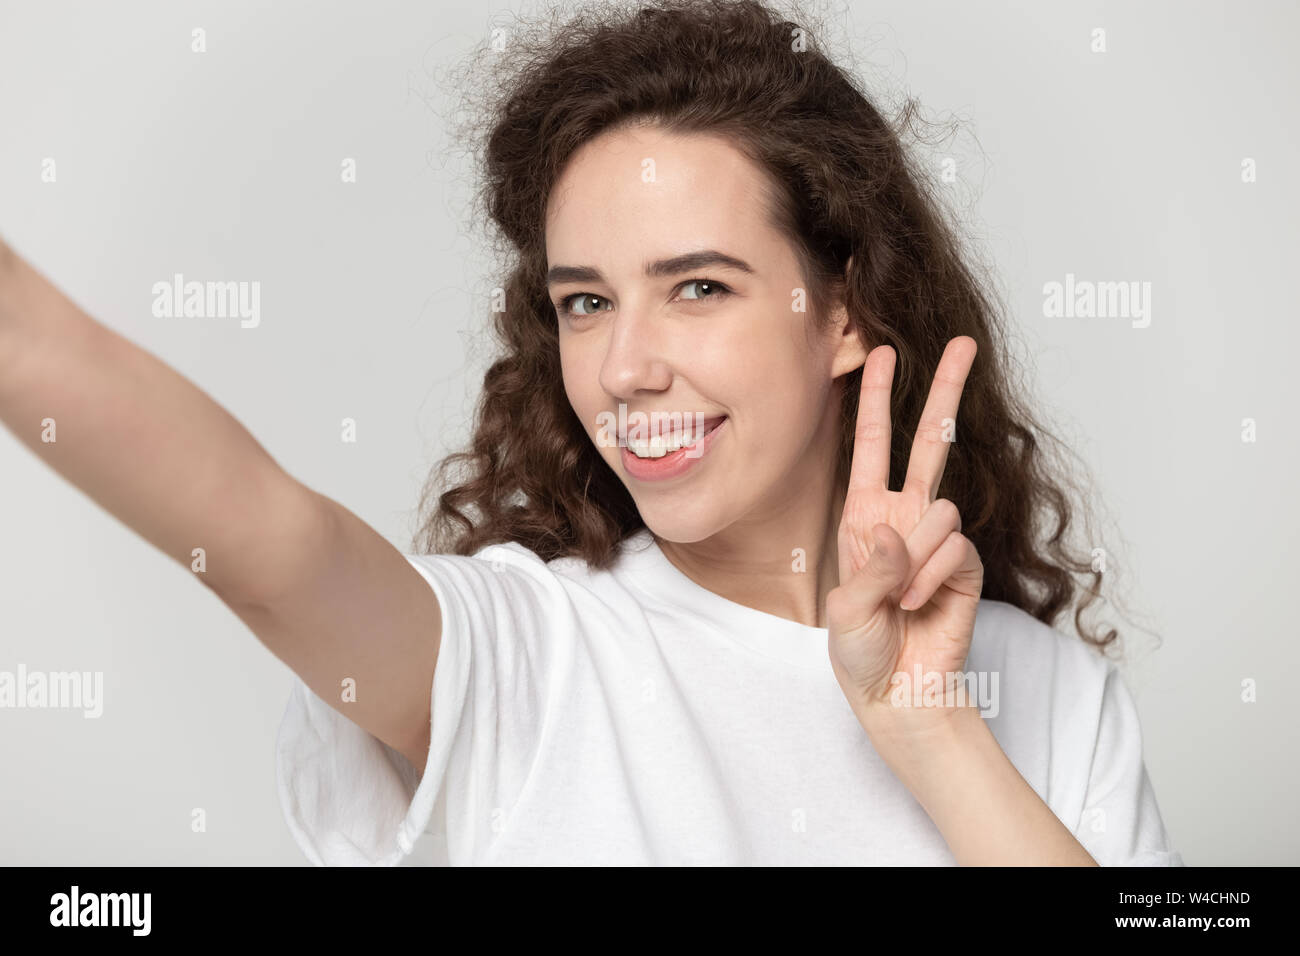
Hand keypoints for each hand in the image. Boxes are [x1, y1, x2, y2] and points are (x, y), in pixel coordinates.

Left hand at [826, 337, 983, 731]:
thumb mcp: (845, 609)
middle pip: (930, 441)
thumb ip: (871, 569)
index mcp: (865, 514)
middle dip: (944, 390)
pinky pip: (955, 547)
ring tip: (900, 600)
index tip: (880, 352)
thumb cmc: (861, 650)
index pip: (870, 445)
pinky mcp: (967, 563)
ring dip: (915, 560)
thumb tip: (901, 528)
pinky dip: (933, 577)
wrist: (899, 691)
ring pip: (940, 509)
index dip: (875, 399)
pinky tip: (920, 604)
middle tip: (963, 343)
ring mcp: (938, 538)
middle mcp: (904, 516)